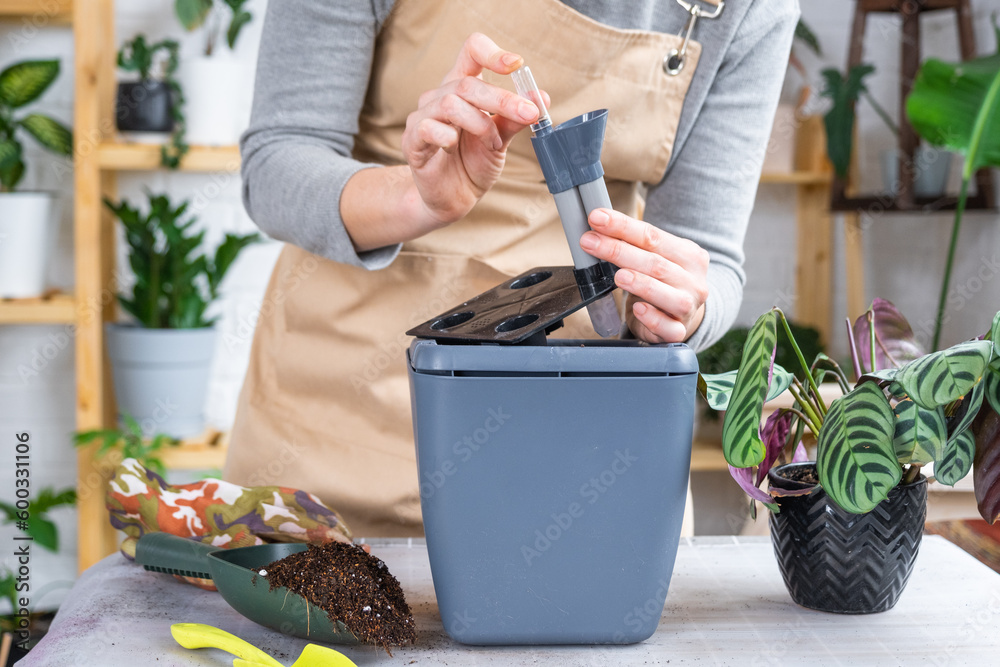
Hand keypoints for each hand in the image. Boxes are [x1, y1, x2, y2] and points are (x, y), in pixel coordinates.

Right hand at [400, 33, 540, 226]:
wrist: (453, 198)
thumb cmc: (473, 164)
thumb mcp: (500, 140)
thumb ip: (515, 119)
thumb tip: (540, 97)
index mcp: (462, 88)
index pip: (471, 52)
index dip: (493, 53)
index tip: (516, 65)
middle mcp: (440, 96)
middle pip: (468, 84)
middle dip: (502, 100)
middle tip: (528, 114)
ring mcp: (423, 116)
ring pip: (450, 103)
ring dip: (480, 124)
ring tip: (491, 143)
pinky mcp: (412, 140)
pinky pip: (428, 127)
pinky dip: (448, 136)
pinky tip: (454, 147)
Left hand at [579, 209, 709, 343]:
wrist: (683, 314)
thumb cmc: (663, 281)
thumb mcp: (655, 258)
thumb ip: (634, 244)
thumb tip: (598, 226)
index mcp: (689, 255)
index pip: (654, 236)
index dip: (623, 226)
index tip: (597, 218)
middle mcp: (693, 280)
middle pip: (655, 263)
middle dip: (619, 251)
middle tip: (590, 242)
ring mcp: (689, 307)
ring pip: (667, 296)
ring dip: (640, 284)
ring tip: (618, 276)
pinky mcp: (679, 331)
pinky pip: (668, 328)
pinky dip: (652, 318)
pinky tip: (638, 309)